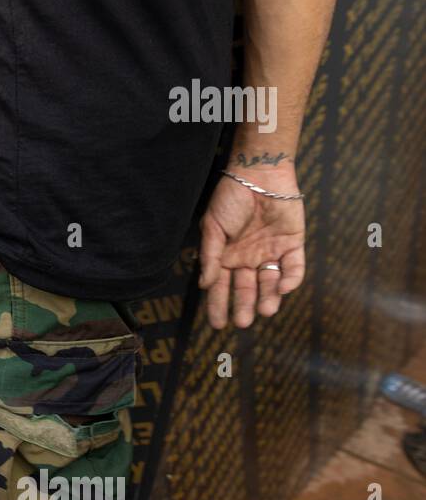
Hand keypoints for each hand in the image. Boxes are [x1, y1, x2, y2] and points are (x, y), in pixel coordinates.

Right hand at [198, 166, 305, 328]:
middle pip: (247, 289)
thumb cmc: (230, 199)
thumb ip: (210, 256)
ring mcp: (271, 253)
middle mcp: (248, 259)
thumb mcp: (212, 227)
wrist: (258, 174)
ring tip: (265, 311)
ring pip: (271, 283)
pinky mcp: (292, 245)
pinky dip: (291, 279)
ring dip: (269, 298)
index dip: (219, 305)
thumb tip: (205, 284)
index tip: (217, 324)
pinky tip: (283, 288)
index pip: (222, 287)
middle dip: (245, 306)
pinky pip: (294, 267)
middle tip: (243, 322)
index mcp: (227, 257)